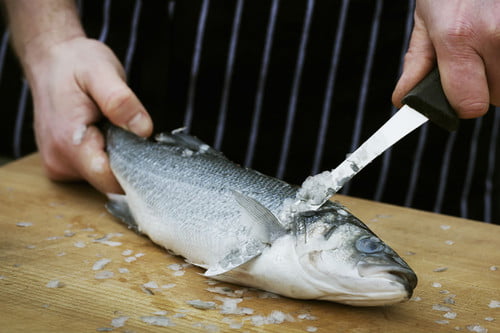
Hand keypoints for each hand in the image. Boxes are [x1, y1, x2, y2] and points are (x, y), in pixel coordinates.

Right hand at [25, 36, 152, 192]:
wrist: (50, 58)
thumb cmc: (75, 63)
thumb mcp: (102, 71)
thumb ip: (121, 102)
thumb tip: (143, 130)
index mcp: (68, 144)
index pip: (110, 180)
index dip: (135, 172)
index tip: (149, 152)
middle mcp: (59, 162)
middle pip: (108, 180)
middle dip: (127, 160)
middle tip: (127, 127)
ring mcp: (59, 165)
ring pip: (103, 176)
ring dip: (116, 155)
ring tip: (111, 125)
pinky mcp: (63, 163)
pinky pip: (94, 169)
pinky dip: (106, 154)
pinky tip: (103, 131)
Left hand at [392, 0, 499, 117]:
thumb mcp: (426, 20)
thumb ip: (417, 64)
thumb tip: (405, 100)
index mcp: (458, 36)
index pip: (471, 104)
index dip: (462, 104)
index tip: (458, 93)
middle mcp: (495, 34)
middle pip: (497, 96)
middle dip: (485, 85)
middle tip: (477, 58)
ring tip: (489, 44)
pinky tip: (499, 40)